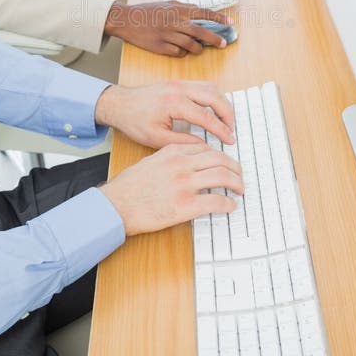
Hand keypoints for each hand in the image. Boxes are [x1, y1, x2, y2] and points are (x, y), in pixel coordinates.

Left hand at [95, 79, 234, 147]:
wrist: (120, 104)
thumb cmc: (133, 121)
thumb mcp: (157, 139)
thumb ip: (183, 142)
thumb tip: (204, 146)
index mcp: (173, 103)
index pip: (206, 116)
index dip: (221, 129)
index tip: (229, 139)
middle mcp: (179, 88)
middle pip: (215, 96)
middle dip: (227, 114)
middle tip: (230, 130)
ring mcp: (179, 82)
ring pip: (211, 87)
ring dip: (222, 103)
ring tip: (225, 120)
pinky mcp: (178, 82)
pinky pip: (203, 85)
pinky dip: (213, 96)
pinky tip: (213, 109)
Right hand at [100, 143, 243, 235]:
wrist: (116, 205)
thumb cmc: (128, 187)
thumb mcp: (150, 162)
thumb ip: (170, 158)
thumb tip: (189, 162)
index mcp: (172, 152)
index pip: (206, 148)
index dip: (220, 155)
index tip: (225, 162)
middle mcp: (181, 165)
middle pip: (219, 159)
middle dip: (234, 167)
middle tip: (239, 175)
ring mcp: (184, 185)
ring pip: (222, 177)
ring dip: (236, 183)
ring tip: (239, 189)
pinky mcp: (186, 206)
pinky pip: (216, 201)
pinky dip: (228, 203)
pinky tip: (230, 206)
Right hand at [105, 0, 234, 55]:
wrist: (126, 20)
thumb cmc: (148, 11)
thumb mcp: (167, 3)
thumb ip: (184, 7)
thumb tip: (200, 10)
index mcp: (178, 9)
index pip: (204, 13)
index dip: (219, 18)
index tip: (231, 23)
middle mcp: (174, 22)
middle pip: (201, 32)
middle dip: (215, 39)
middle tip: (223, 43)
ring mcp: (167, 35)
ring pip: (190, 45)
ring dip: (198, 49)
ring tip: (200, 49)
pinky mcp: (160, 47)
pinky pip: (178, 53)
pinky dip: (182, 53)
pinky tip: (181, 50)